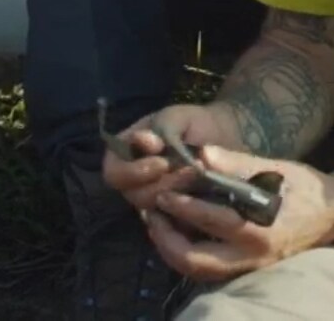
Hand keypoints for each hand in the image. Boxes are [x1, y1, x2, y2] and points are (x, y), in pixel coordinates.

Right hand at [103, 106, 240, 210]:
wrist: (220, 137)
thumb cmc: (191, 124)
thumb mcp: (175, 118)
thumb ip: (160, 128)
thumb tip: (144, 141)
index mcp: (123, 155)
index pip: (114, 172)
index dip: (134, 170)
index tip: (162, 159)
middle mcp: (132, 181)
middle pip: (134, 195)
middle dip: (162, 183)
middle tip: (188, 168)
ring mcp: (151, 198)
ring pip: (154, 206)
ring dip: (177, 190)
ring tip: (198, 173)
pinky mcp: (171, 210)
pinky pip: (173, 216)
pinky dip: (187, 204)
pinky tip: (203, 188)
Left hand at [140, 143, 333, 281]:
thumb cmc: (304, 188)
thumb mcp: (275, 169)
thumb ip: (236, 164)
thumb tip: (202, 154)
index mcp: (259, 230)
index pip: (212, 221)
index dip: (183, 207)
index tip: (164, 193)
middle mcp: (251, 257)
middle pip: (195, 262)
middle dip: (166, 240)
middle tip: (152, 216)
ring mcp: (248, 268)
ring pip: (198, 271)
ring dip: (172, 250)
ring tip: (158, 224)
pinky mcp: (246, 270)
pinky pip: (208, 269)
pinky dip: (187, 254)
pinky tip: (178, 233)